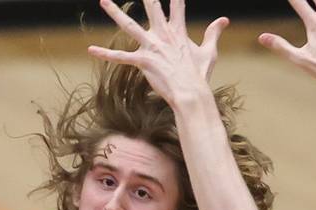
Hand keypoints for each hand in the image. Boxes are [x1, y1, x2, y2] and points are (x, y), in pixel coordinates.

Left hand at [87, 0, 227, 106]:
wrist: (191, 93)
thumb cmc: (199, 74)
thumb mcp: (209, 51)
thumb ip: (213, 33)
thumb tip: (224, 19)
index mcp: (178, 31)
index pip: (177, 5)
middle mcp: (163, 35)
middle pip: (153, 7)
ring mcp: (152, 47)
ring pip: (130, 25)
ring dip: (115, 12)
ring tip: (103, 0)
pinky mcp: (143, 61)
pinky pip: (120, 56)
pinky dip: (105, 53)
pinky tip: (91, 49)